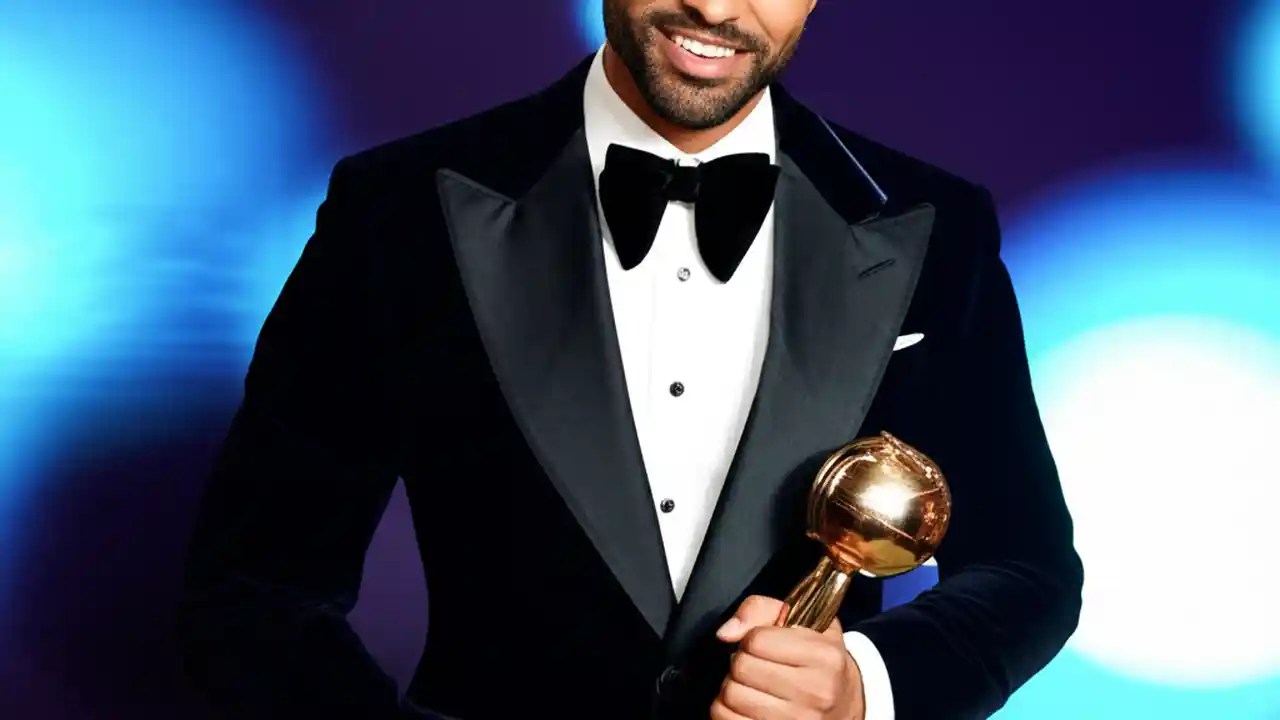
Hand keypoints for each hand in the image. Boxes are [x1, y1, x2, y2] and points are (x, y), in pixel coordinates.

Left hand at [711, 595, 864, 719]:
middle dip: (741, 663)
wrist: (844, 705)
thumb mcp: (803, 621)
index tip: (762, 644)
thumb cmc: (817, 659)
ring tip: (753, 686)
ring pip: (731, 696)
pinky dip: (728, 711)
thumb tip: (725, 633)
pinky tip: (747, 706)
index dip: (751, 638)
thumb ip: (759, 610)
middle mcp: (816, 692)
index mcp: (824, 657)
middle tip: (756, 666)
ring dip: (733, 688)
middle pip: (741, 668)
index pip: (757, 640)